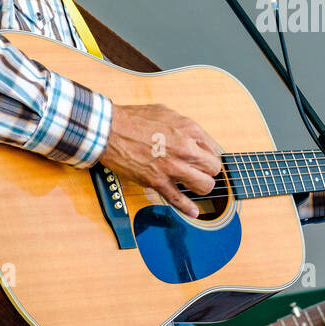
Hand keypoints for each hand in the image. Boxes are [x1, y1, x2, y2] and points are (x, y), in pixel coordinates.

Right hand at [100, 103, 221, 217]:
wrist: (110, 130)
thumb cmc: (134, 119)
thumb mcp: (167, 113)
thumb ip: (185, 127)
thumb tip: (194, 137)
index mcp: (190, 130)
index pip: (214, 149)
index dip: (208, 155)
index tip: (202, 159)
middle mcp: (186, 149)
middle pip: (213, 169)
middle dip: (208, 171)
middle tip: (200, 171)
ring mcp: (173, 167)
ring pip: (204, 186)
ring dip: (201, 187)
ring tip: (195, 185)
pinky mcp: (158, 182)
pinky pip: (178, 200)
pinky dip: (187, 208)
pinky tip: (194, 212)